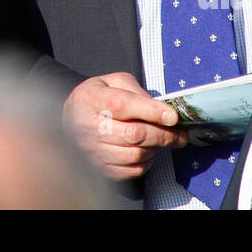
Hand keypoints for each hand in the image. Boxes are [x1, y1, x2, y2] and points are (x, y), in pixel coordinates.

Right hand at [63, 72, 186, 180]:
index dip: (152, 111)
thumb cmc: (96, 97)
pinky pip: (130, 170)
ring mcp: (93, 149)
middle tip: (180, 133)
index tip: (173, 116)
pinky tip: (149, 151)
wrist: (70, 117)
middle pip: (134, 134)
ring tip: (164, 140)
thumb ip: (135, 91)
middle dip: (164, 134)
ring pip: (135, 154)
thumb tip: (159, 109)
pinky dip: (146, 162)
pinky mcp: (99, 166)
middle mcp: (89, 126)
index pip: (124, 105)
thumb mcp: (112, 81)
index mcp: (92, 99)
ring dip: (156, 148)